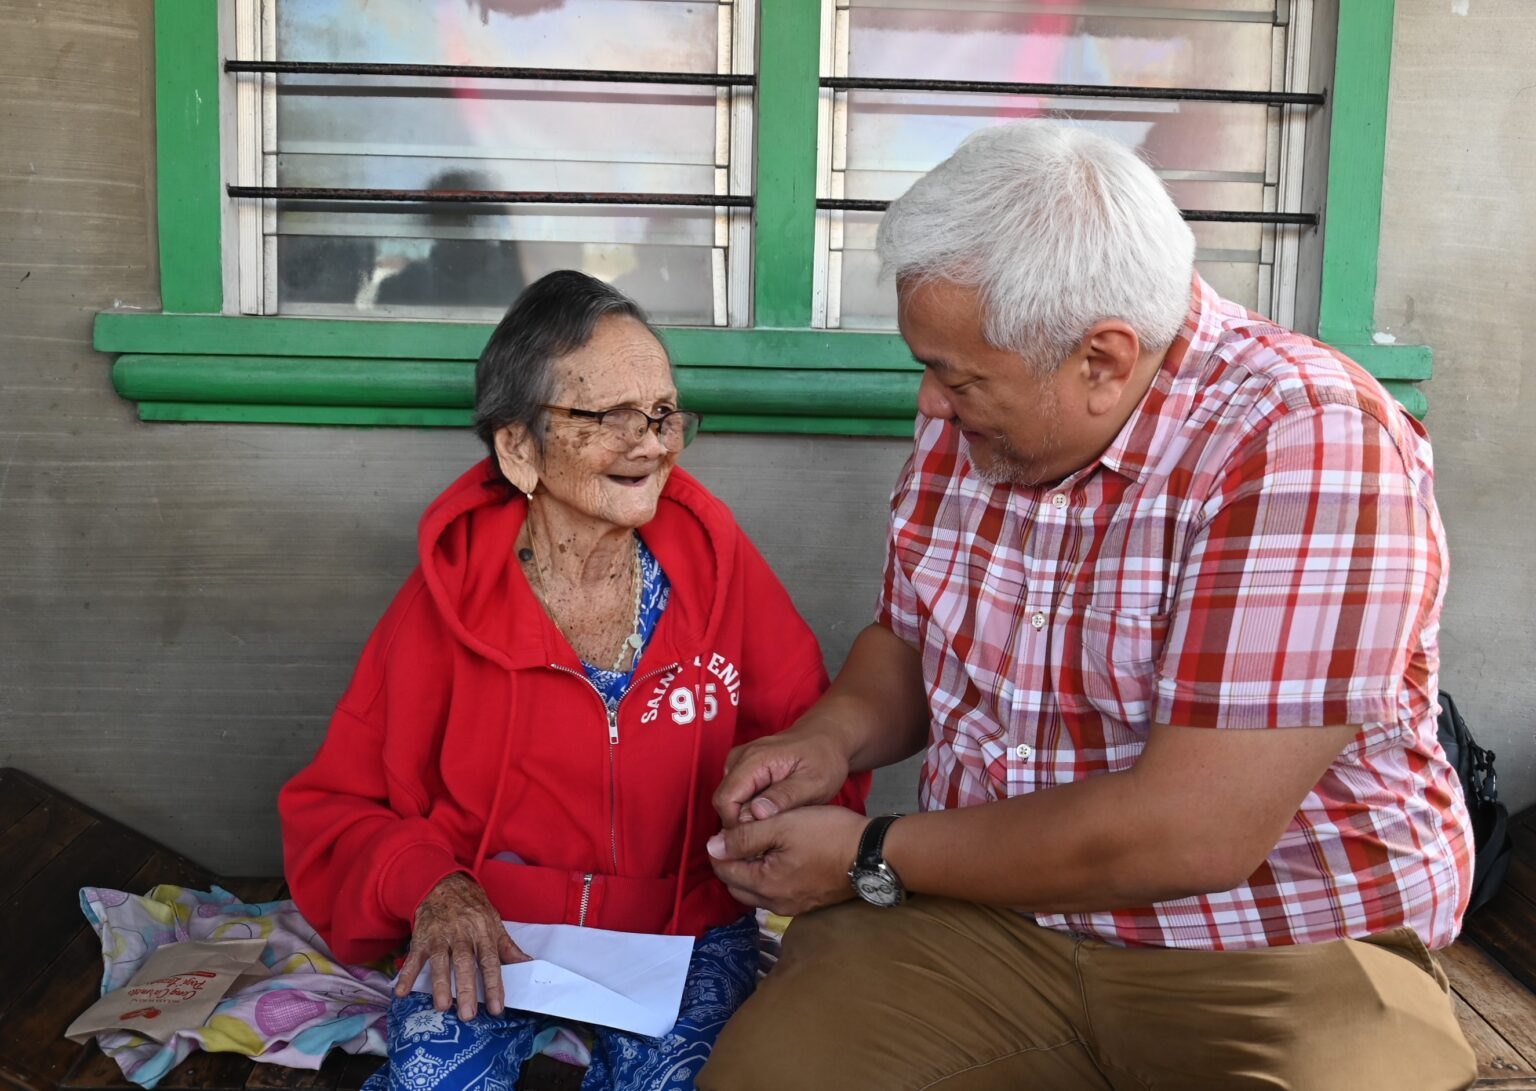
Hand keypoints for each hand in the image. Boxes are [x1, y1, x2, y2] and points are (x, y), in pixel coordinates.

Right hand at [395, 872, 528, 1019]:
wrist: (444, 883)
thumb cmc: (472, 908)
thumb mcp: (494, 922)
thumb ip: (507, 947)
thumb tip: (527, 964)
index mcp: (483, 933)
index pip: (490, 962)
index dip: (494, 985)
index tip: (497, 1008)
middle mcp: (462, 935)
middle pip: (465, 964)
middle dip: (466, 989)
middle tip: (468, 1015)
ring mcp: (440, 936)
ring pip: (440, 962)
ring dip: (440, 984)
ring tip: (442, 1007)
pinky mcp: (421, 938)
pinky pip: (413, 957)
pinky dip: (407, 974)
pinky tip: (402, 991)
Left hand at [706, 805, 866, 915]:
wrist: (873, 853)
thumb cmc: (827, 834)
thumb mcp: (782, 825)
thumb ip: (744, 837)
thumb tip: (712, 846)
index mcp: (765, 885)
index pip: (723, 870)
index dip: (720, 846)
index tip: (728, 826)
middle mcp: (776, 903)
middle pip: (737, 885)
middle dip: (731, 862)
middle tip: (740, 835)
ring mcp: (794, 907)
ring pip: (756, 891)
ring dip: (750, 870)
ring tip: (759, 843)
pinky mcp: (809, 903)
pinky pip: (776, 893)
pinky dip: (769, 877)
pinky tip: (780, 857)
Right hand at [714, 727, 851, 828]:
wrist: (827, 737)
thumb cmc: (824, 759)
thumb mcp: (814, 783)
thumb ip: (785, 796)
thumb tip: (756, 813)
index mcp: (756, 759)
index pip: (725, 800)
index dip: (737, 825)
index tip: (760, 837)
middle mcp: (741, 757)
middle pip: (723, 800)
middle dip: (740, 822)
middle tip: (770, 834)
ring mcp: (739, 760)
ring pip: (727, 799)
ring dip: (744, 815)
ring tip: (773, 822)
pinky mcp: (742, 766)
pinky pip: (735, 793)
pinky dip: (747, 807)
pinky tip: (769, 812)